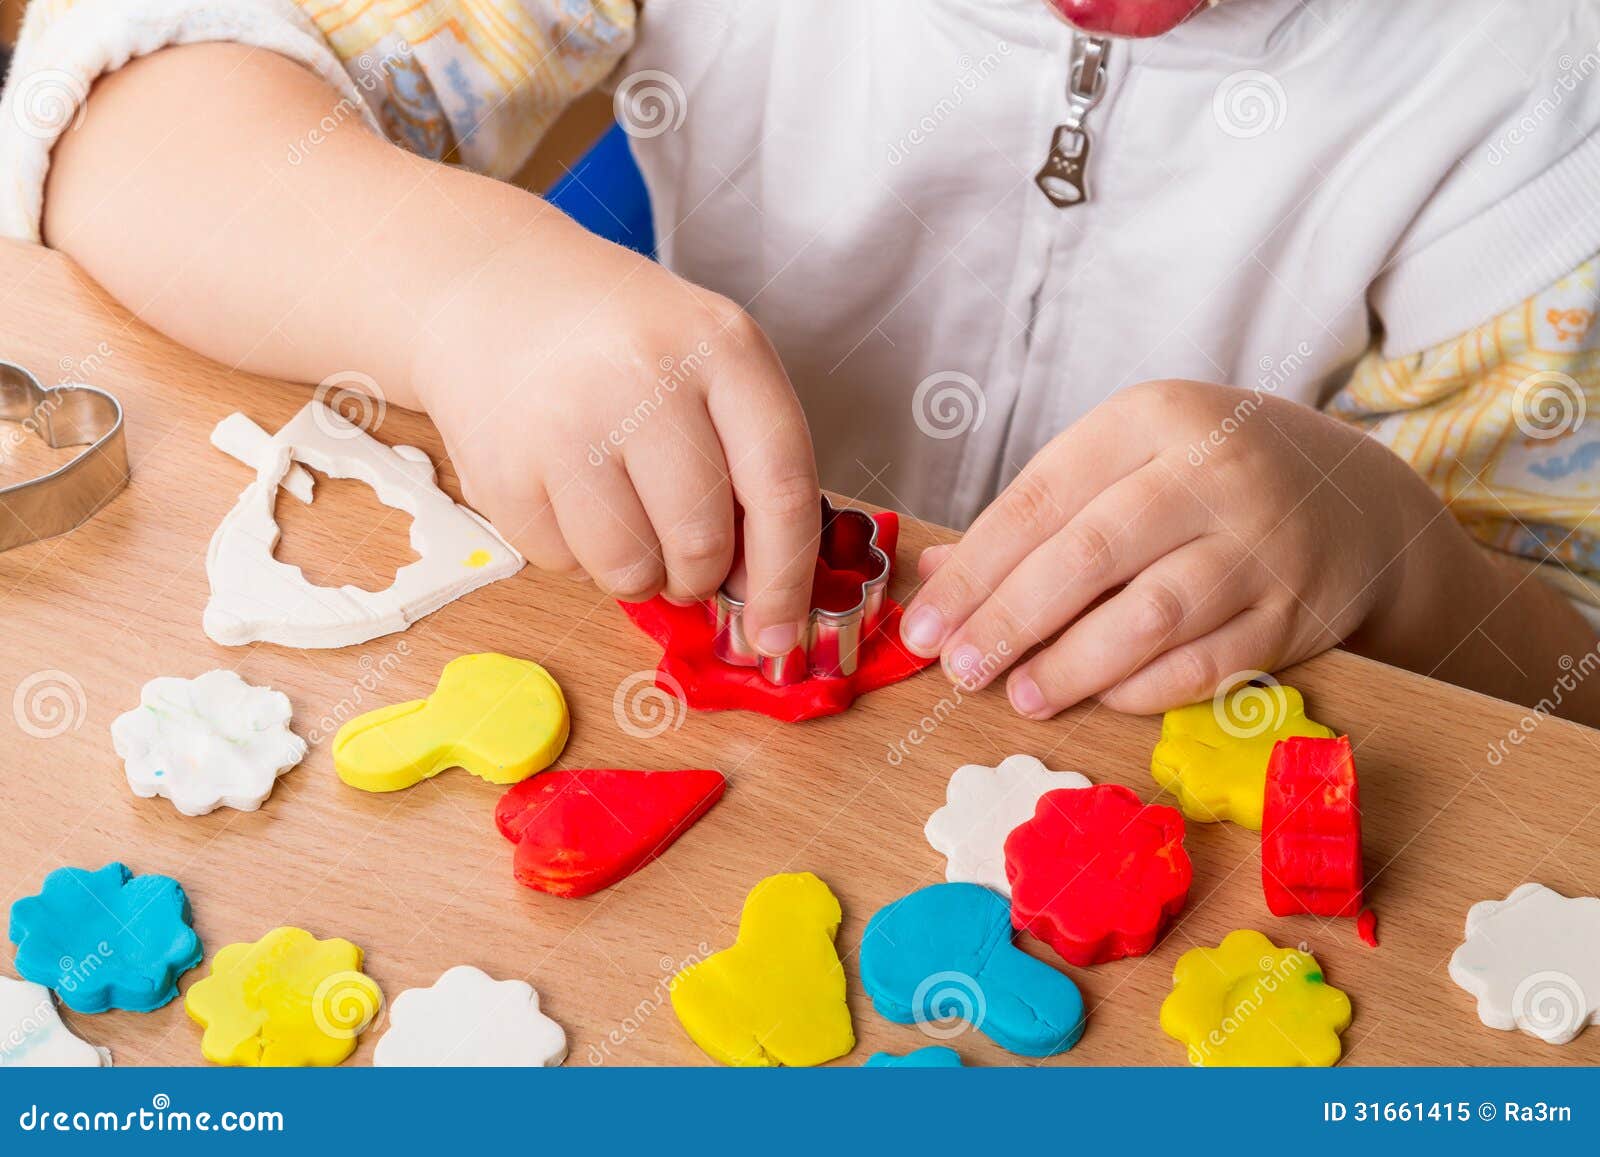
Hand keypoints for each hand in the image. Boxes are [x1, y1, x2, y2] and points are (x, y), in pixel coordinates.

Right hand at [415, 210, 820, 653]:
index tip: (780, 633)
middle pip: (703, 541)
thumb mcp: (710, 363)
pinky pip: (565, 566)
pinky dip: (577, 553)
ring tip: (623, 514)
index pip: (781, 488)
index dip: (787, 577)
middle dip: (700, 574)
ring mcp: (568, 422)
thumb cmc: (624, 342)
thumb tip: (761, 592)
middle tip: (684, 554)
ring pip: (632, 570)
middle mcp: (647, 377)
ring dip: (637, 572)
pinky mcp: (504, 468)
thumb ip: (752, 461)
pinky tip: (567, 490)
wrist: (494, 292)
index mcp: (723, 347)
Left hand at [899, 379, 1440, 716]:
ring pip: (1148, 617)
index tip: (925, 624)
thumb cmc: (1207, 476)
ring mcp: (1261, 545)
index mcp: (1152, 418)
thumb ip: (1036, 516)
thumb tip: (933, 577)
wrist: (1355, 499)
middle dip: (1009, 620)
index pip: (1040, 497)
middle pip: (1088, 556)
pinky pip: (1204, 664)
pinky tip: (1097, 696)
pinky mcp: (1294, 614)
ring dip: (1070, 666)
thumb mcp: (1126, 460)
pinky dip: (1141, 688)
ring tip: (1018, 694)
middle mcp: (1212, 472)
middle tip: (959, 668)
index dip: (974, 569)